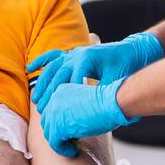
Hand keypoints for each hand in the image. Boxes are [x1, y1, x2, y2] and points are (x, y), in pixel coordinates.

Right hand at [28, 32, 162, 109]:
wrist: (134, 52)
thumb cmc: (127, 67)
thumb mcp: (116, 81)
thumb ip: (104, 93)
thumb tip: (97, 110)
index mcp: (86, 59)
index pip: (70, 81)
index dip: (63, 97)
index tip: (58, 113)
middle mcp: (77, 54)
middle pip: (57, 75)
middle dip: (50, 94)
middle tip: (43, 111)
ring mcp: (74, 52)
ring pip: (52, 68)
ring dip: (43, 84)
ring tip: (36, 100)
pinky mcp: (74, 53)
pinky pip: (53, 56)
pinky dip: (41, 62)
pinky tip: (30, 68)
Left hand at [38, 77, 135, 156]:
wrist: (111, 103)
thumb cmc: (106, 103)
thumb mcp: (85, 102)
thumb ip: (74, 110)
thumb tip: (71, 127)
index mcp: (60, 91)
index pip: (51, 110)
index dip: (58, 123)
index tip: (69, 131)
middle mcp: (54, 100)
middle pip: (47, 121)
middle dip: (56, 133)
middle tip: (68, 141)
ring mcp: (54, 114)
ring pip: (49, 133)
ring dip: (59, 142)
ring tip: (71, 147)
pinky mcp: (58, 127)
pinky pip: (54, 143)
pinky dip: (62, 150)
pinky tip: (73, 151)